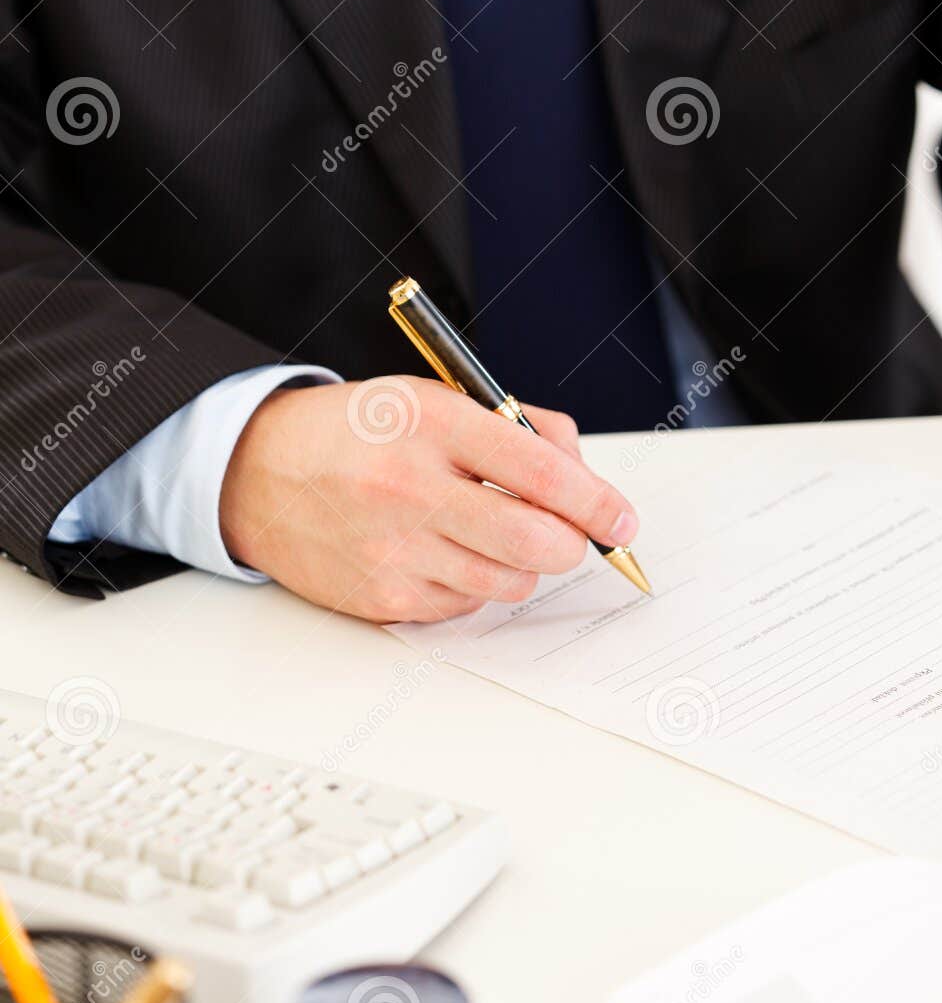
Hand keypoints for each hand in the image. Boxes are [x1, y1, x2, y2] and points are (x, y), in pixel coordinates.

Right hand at [219, 376, 639, 622]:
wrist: (259, 472)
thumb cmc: (360, 432)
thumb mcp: (436, 398)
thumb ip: (520, 428)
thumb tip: (585, 478)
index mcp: (432, 425)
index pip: (540, 469)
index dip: (596, 501)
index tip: (622, 518)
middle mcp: (411, 488)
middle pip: (536, 541)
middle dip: (572, 543)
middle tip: (571, 535)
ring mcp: (395, 549)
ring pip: (510, 581)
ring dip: (521, 562)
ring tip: (490, 530)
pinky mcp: (382, 597)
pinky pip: (466, 604)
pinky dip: (473, 582)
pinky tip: (443, 550)